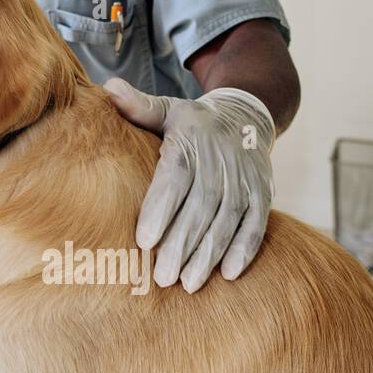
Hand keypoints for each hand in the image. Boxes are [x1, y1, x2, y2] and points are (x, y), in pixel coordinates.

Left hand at [104, 79, 275, 292]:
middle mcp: (221, 161)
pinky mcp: (263, 194)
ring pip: (227, 221)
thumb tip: (109, 89)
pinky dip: (245, 250)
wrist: (246, 116)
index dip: (162, 209)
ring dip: (209, 254)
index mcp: (191, 141)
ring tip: (188, 283)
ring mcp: (245, 179)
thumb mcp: (167, 109)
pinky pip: (257, 225)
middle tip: (162, 277)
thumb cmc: (192, 122)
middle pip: (201, 207)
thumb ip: (139, 106)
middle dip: (182, 244)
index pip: (176, 177)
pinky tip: (228, 275)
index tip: (144, 240)